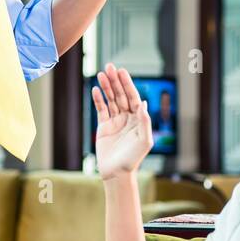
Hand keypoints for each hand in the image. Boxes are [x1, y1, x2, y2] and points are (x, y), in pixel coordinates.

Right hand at [91, 63, 152, 178]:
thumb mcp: (144, 141)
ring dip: (106, 87)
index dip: (127, 84)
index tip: (121, 72)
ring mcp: (115, 121)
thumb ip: (144, 122)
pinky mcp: (104, 127)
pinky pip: (101, 110)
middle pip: (121, 95)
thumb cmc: (133, 159)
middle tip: (109, 67)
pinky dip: (98, 100)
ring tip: (101, 74)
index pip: (133, 97)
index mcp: (138, 119)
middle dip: (115, 81)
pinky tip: (95, 89)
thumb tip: (144, 103)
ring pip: (111, 100)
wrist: (117, 173)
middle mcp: (128, 118)